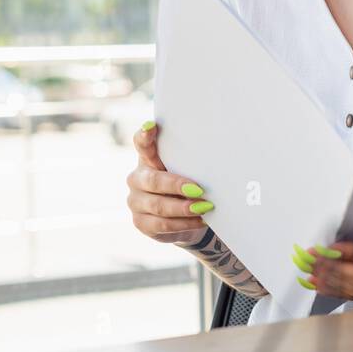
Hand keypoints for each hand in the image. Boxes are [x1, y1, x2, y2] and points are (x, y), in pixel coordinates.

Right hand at [125, 120, 213, 245]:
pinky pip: (162, 225)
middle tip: (199, 189)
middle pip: (153, 181)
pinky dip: (184, 223)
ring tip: (204, 207)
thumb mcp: (187, 170)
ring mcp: (136, 201)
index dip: (145, 136)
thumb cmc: (185, 184)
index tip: (151, 126)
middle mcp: (137, 178)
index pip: (141, 143)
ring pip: (158, 205)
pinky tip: (200, 220)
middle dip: (177, 185)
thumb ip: (190, 161)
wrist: (181, 217)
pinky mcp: (140, 222)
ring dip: (183, 208)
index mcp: (147, 158)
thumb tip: (217, 154)